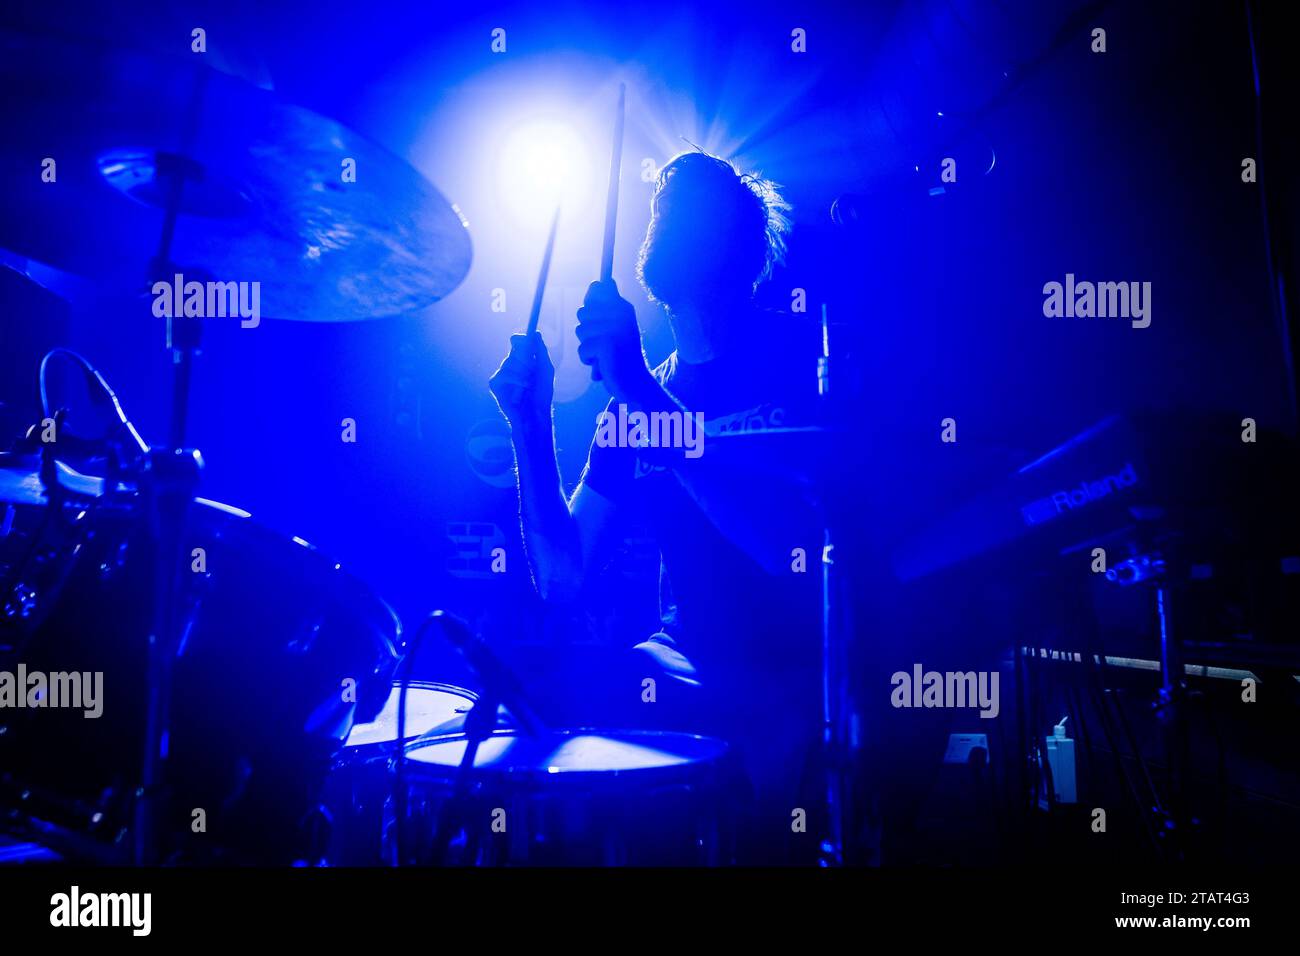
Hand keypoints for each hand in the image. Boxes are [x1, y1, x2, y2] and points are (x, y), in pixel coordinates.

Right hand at [489, 332, 553, 427]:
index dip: (520, 339)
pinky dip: (517, 380)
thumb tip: (536, 332)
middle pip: (514, 349)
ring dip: (524, 373)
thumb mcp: (546, 370)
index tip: (526, 340)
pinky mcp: (495, 383)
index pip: (516, 341)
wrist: (535, 414)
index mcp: (522, 359)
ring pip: (510, 362)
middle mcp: (510, 364)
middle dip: (527, 359)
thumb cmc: (542, 394)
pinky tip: (523, 388)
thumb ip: (541, 351)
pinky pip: (504, 374)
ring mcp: (502, 373)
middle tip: (533, 370)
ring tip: (529, 384)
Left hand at [575, 280, 652, 402]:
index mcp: (624, 307)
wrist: (635, 382)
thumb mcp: (615, 327)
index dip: (591, 307)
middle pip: (582, 312)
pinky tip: (603, 364)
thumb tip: (598, 283)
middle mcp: (622, 313)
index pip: (596, 288)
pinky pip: (582, 348)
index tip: (600, 322)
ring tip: (604, 355)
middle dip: (587, 332)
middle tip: (605, 344)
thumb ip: (605, 306)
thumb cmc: (621, 355)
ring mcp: (615, 328)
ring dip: (588, 347)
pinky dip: (589, 360)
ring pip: (580, 331)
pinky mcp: (607, 343)